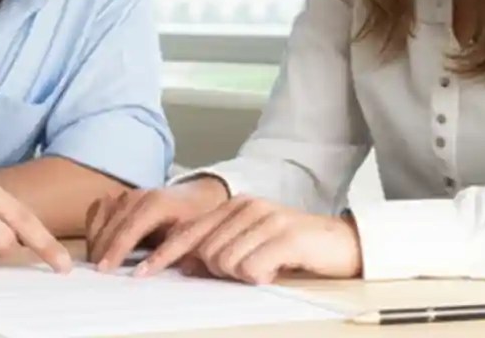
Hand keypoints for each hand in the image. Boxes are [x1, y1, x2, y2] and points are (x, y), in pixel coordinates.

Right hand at [85, 177, 229, 269]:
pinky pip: (99, 209)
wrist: (198, 195)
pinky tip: (96, 243)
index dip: (115, 250)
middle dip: (101, 249)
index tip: (104, 270)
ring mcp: (127, 194)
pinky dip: (94, 226)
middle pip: (111, 224)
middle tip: (97, 273)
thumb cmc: (196, 218)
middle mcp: (138, 195)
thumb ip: (167, 253)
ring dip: (95, 238)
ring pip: (101, 214)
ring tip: (95, 260)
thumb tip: (142, 272)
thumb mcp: (189, 237)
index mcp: (156, 203)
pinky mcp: (120, 197)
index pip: (129, 229)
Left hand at [135, 196, 362, 284]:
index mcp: (235, 207)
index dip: (164, 255)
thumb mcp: (251, 246)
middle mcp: (248, 207)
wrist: (343, 243)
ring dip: (243, 275)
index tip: (141, 273)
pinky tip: (275, 271)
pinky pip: (251, 269)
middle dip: (219, 271)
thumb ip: (219, 250)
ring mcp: (267, 220)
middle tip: (249, 270)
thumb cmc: (295, 248)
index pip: (189, 232)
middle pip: (206, 253)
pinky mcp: (286, 237)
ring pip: (226, 263)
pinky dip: (259, 277)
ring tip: (267, 268)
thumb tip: (185, 265)